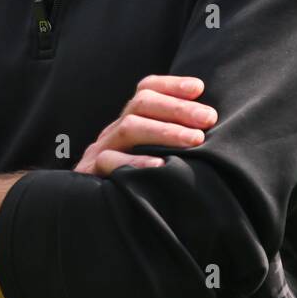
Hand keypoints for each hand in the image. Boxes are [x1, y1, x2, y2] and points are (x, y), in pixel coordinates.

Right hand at [74, 74, 216, 176]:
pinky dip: (137, 162)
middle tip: (208, 118)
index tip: (199, 88)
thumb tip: (210, 127)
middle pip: (140, 104)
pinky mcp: (91, 172)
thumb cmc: (135, 183)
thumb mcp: (149, 155)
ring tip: (195, 139)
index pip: (146, 90)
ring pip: (128, 127)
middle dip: (178, 108)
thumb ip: (172, 141)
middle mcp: (114, 131)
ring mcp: (100, 149)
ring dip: (165, 131)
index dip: (171, 85)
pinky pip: (110, 161)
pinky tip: (161, 166)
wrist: (85, 212)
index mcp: (128, 121)